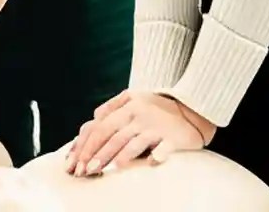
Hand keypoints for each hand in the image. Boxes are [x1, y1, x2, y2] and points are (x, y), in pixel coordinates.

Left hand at [66, 91, 215, 175]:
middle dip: (96, 154)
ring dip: (117, 156)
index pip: (100, 127)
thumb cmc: (157, 106)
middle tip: (84, 171)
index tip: (76, 162)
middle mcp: (139, 116)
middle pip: (112, 136)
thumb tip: (93, 116)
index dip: (86, 144)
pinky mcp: (173, 138)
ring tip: (104, 169)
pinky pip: (164, 147)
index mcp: (127, 107)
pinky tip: (150, 162)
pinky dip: (157, 154)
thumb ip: (112, 106)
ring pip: (132, 143)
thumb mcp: (134, 98)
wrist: (192, 107)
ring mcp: (155, 127)